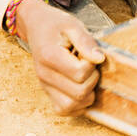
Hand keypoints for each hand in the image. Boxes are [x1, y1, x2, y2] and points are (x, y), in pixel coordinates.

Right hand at [14, 0, 105, 115]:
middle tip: (89, 64)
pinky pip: (63, 110)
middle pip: (78, 93)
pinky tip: (81, 87)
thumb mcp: (72, 25)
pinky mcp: (47, 93)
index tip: (89, 53)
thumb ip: (86, 41)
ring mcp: (44, 86)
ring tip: (85, 76)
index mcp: (49, 56)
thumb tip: (99, 59)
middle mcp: (44, 75)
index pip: (80, 73)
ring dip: (86, 94)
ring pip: (71, 106)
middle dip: (92, 80)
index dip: (91, 65)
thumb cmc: (56, 25)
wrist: (37, 26)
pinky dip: (77, 104)